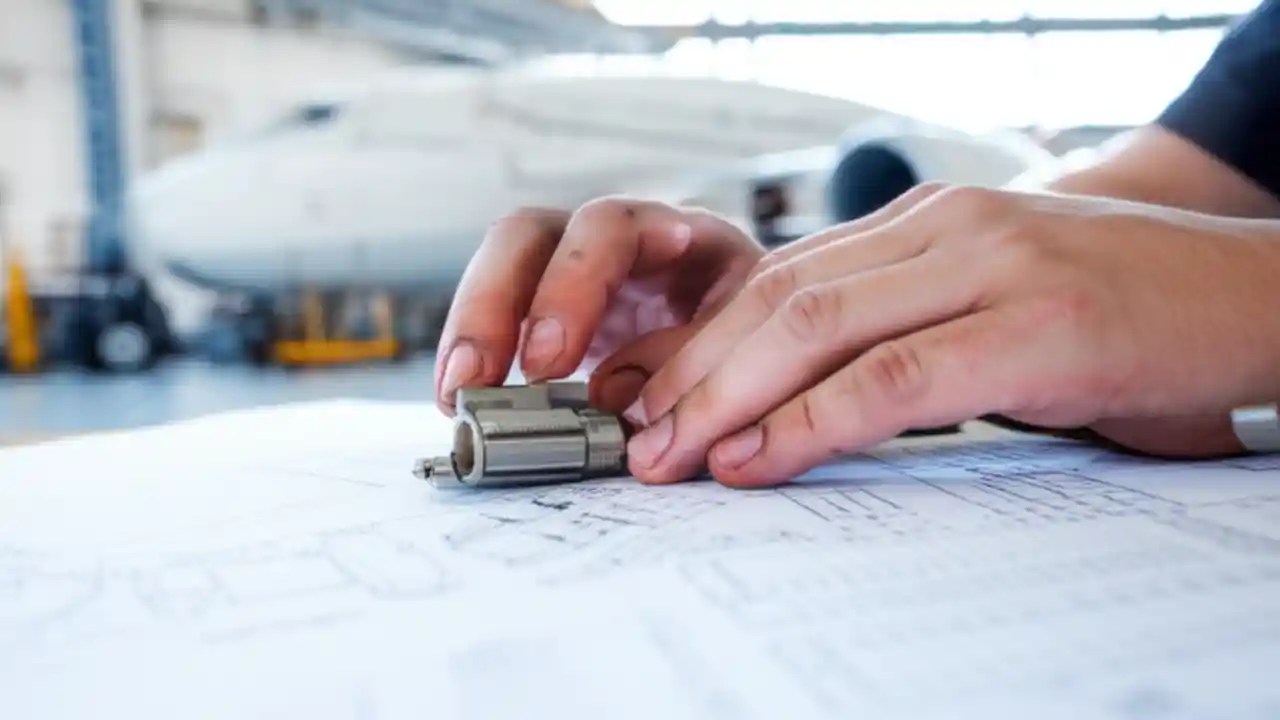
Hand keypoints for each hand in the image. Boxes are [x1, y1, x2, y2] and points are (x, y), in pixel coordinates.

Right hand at [434, 198, 763, 415]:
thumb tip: (619, 398)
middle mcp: (620, 241)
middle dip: (496, 302)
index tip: (549, 355)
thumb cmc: (766, 339)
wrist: (773, 343)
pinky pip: (499, 314)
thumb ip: (695, 361)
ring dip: (472, 328)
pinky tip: (459, 398)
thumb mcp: (754, 344)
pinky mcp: (555, 308)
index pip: (613, 230)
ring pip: (505, 268)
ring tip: (455, 395)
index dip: (574, 284)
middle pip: (534, 234)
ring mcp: (580, 271)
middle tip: (478, 376)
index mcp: (682, 236)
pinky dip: (476, 354)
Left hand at [624, 184, 1279, 486]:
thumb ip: (906, 321)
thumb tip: (804, 385)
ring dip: (727, 399)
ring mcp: (992, 267)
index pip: (780, 277)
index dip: (699, 341)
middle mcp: (946, 228)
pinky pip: (893, 377)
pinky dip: (810, 422)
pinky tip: (757, 457)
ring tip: (672, 457)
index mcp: (926, 220)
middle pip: (778, 298)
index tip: (646, 397)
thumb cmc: (1123, 308)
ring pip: (818, 329)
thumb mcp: (992, 298)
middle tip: (636, 439)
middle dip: (692, 374)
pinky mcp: (1037, 327)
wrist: (1259, 295)